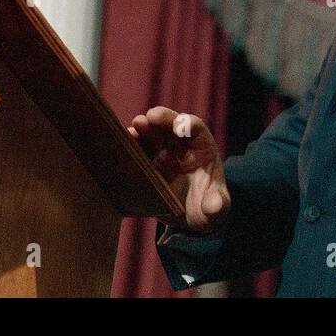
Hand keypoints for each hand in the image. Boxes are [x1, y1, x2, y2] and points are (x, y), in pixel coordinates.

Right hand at [128, 106, 229, 233]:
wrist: (187, 218)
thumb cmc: (206, 208)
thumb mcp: (215, 209)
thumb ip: (216, 205)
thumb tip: (214, 207)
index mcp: (202, 149)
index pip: (197, 129)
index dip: (188, 124)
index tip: (179, 126)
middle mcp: (181, 145)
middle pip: (172, 124)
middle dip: (162, 118)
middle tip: (150, 117)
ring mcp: (161, 152)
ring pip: (151, 133)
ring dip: (142, 128)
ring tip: (132, 129)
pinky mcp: (145, 163)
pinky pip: (136, 149)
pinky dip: (129, 145)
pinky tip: (120, 144)